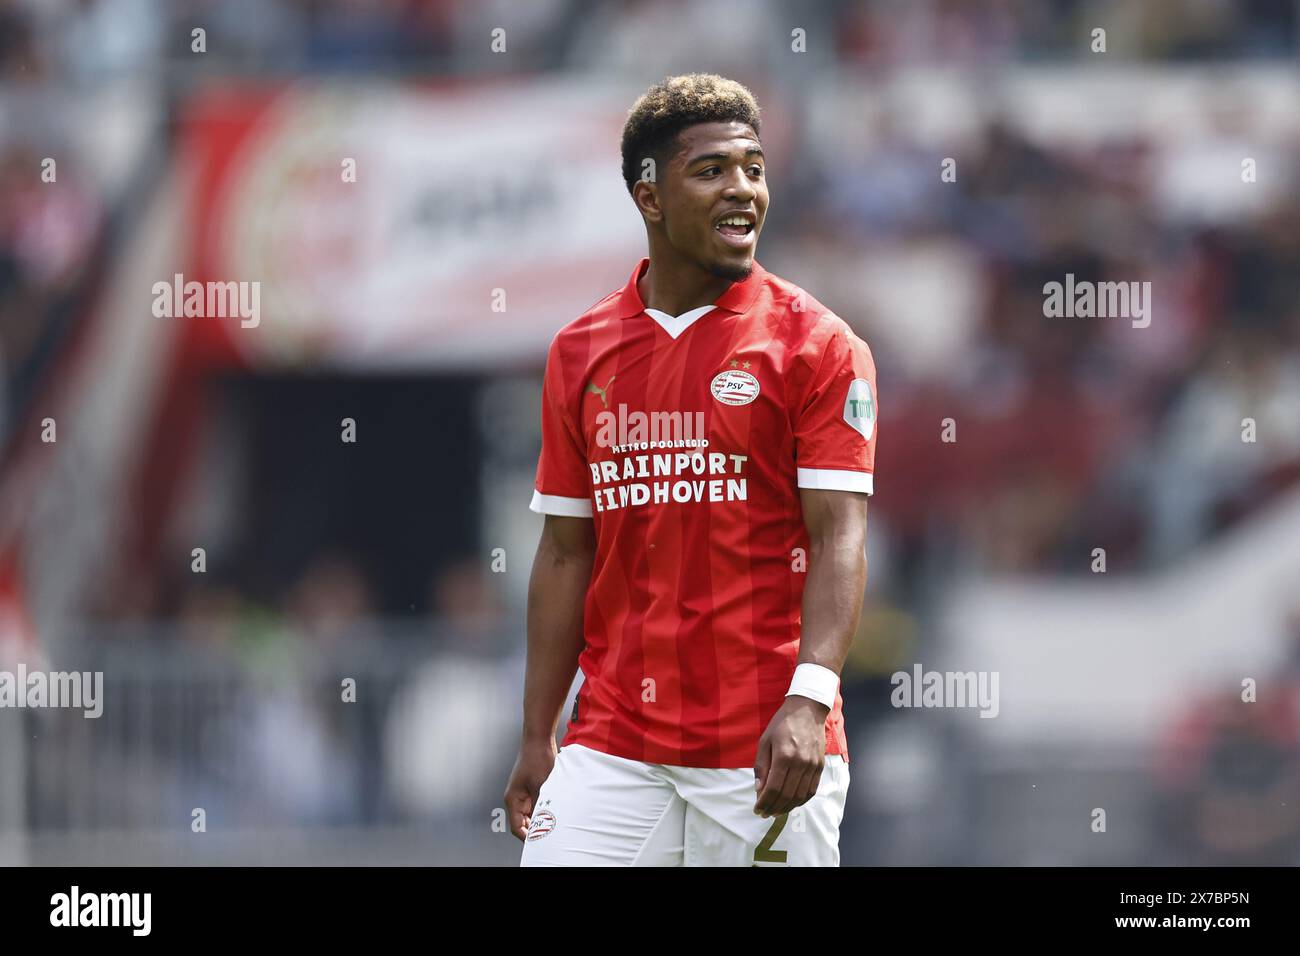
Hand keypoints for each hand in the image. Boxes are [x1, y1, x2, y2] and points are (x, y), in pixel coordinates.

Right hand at [504, 737, 557, 841]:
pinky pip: (537, 805)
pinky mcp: (532, 788)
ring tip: (555, 826)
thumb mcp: (542, 785)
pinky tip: (556, 812)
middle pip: (524, 823)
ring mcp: (524, 793)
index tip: (541, 843)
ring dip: (541, 820)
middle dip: (536, 830)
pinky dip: (545, 810)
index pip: (517, 827)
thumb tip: (547, 822)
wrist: (539, 740)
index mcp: (513, 800)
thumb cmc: (537, 759)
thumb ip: (542, 805)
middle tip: (551, 837)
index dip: (528, 838)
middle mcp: (516, 799)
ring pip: (531, 814)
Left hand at [753, 696, 827, 817]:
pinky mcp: (820, 766)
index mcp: (784, 755)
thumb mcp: (765, 741)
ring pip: (800, 796)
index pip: (773, 788)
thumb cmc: (782, 723)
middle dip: (773, 808)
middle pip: (786, 795)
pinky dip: (800, 801)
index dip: (764, 802)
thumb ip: (761, 766)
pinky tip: (791, 803)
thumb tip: (759, 789)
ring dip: (787, 808)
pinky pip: (811, 790)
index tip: (757, 809)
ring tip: (776, 811)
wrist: (807, 709)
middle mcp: (800, 762)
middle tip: (764, 813)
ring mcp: (812, 765)